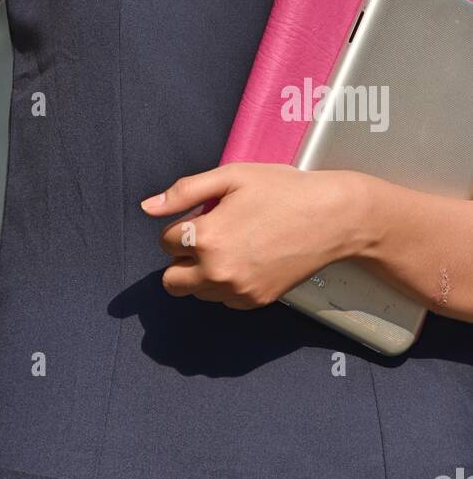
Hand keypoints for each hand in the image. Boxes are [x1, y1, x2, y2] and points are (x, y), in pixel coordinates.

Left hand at [140, 163, 367, 308]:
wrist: (331, 217)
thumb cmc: (282, 190)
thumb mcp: (230, 176)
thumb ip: (183, 192)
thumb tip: (147, 207)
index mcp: (206, 237)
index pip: (165, 241)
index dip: (181, 225)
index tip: (204, 215)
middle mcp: (217, 271)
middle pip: (171, 280)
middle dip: (181, 258)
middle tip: (207, 237)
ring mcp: (238, 291)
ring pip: (196, 292)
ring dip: (201, 273)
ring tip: (230, 245)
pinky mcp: (256, 302)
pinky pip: (223, 301)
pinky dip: (225, 284)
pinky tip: (245, 259)